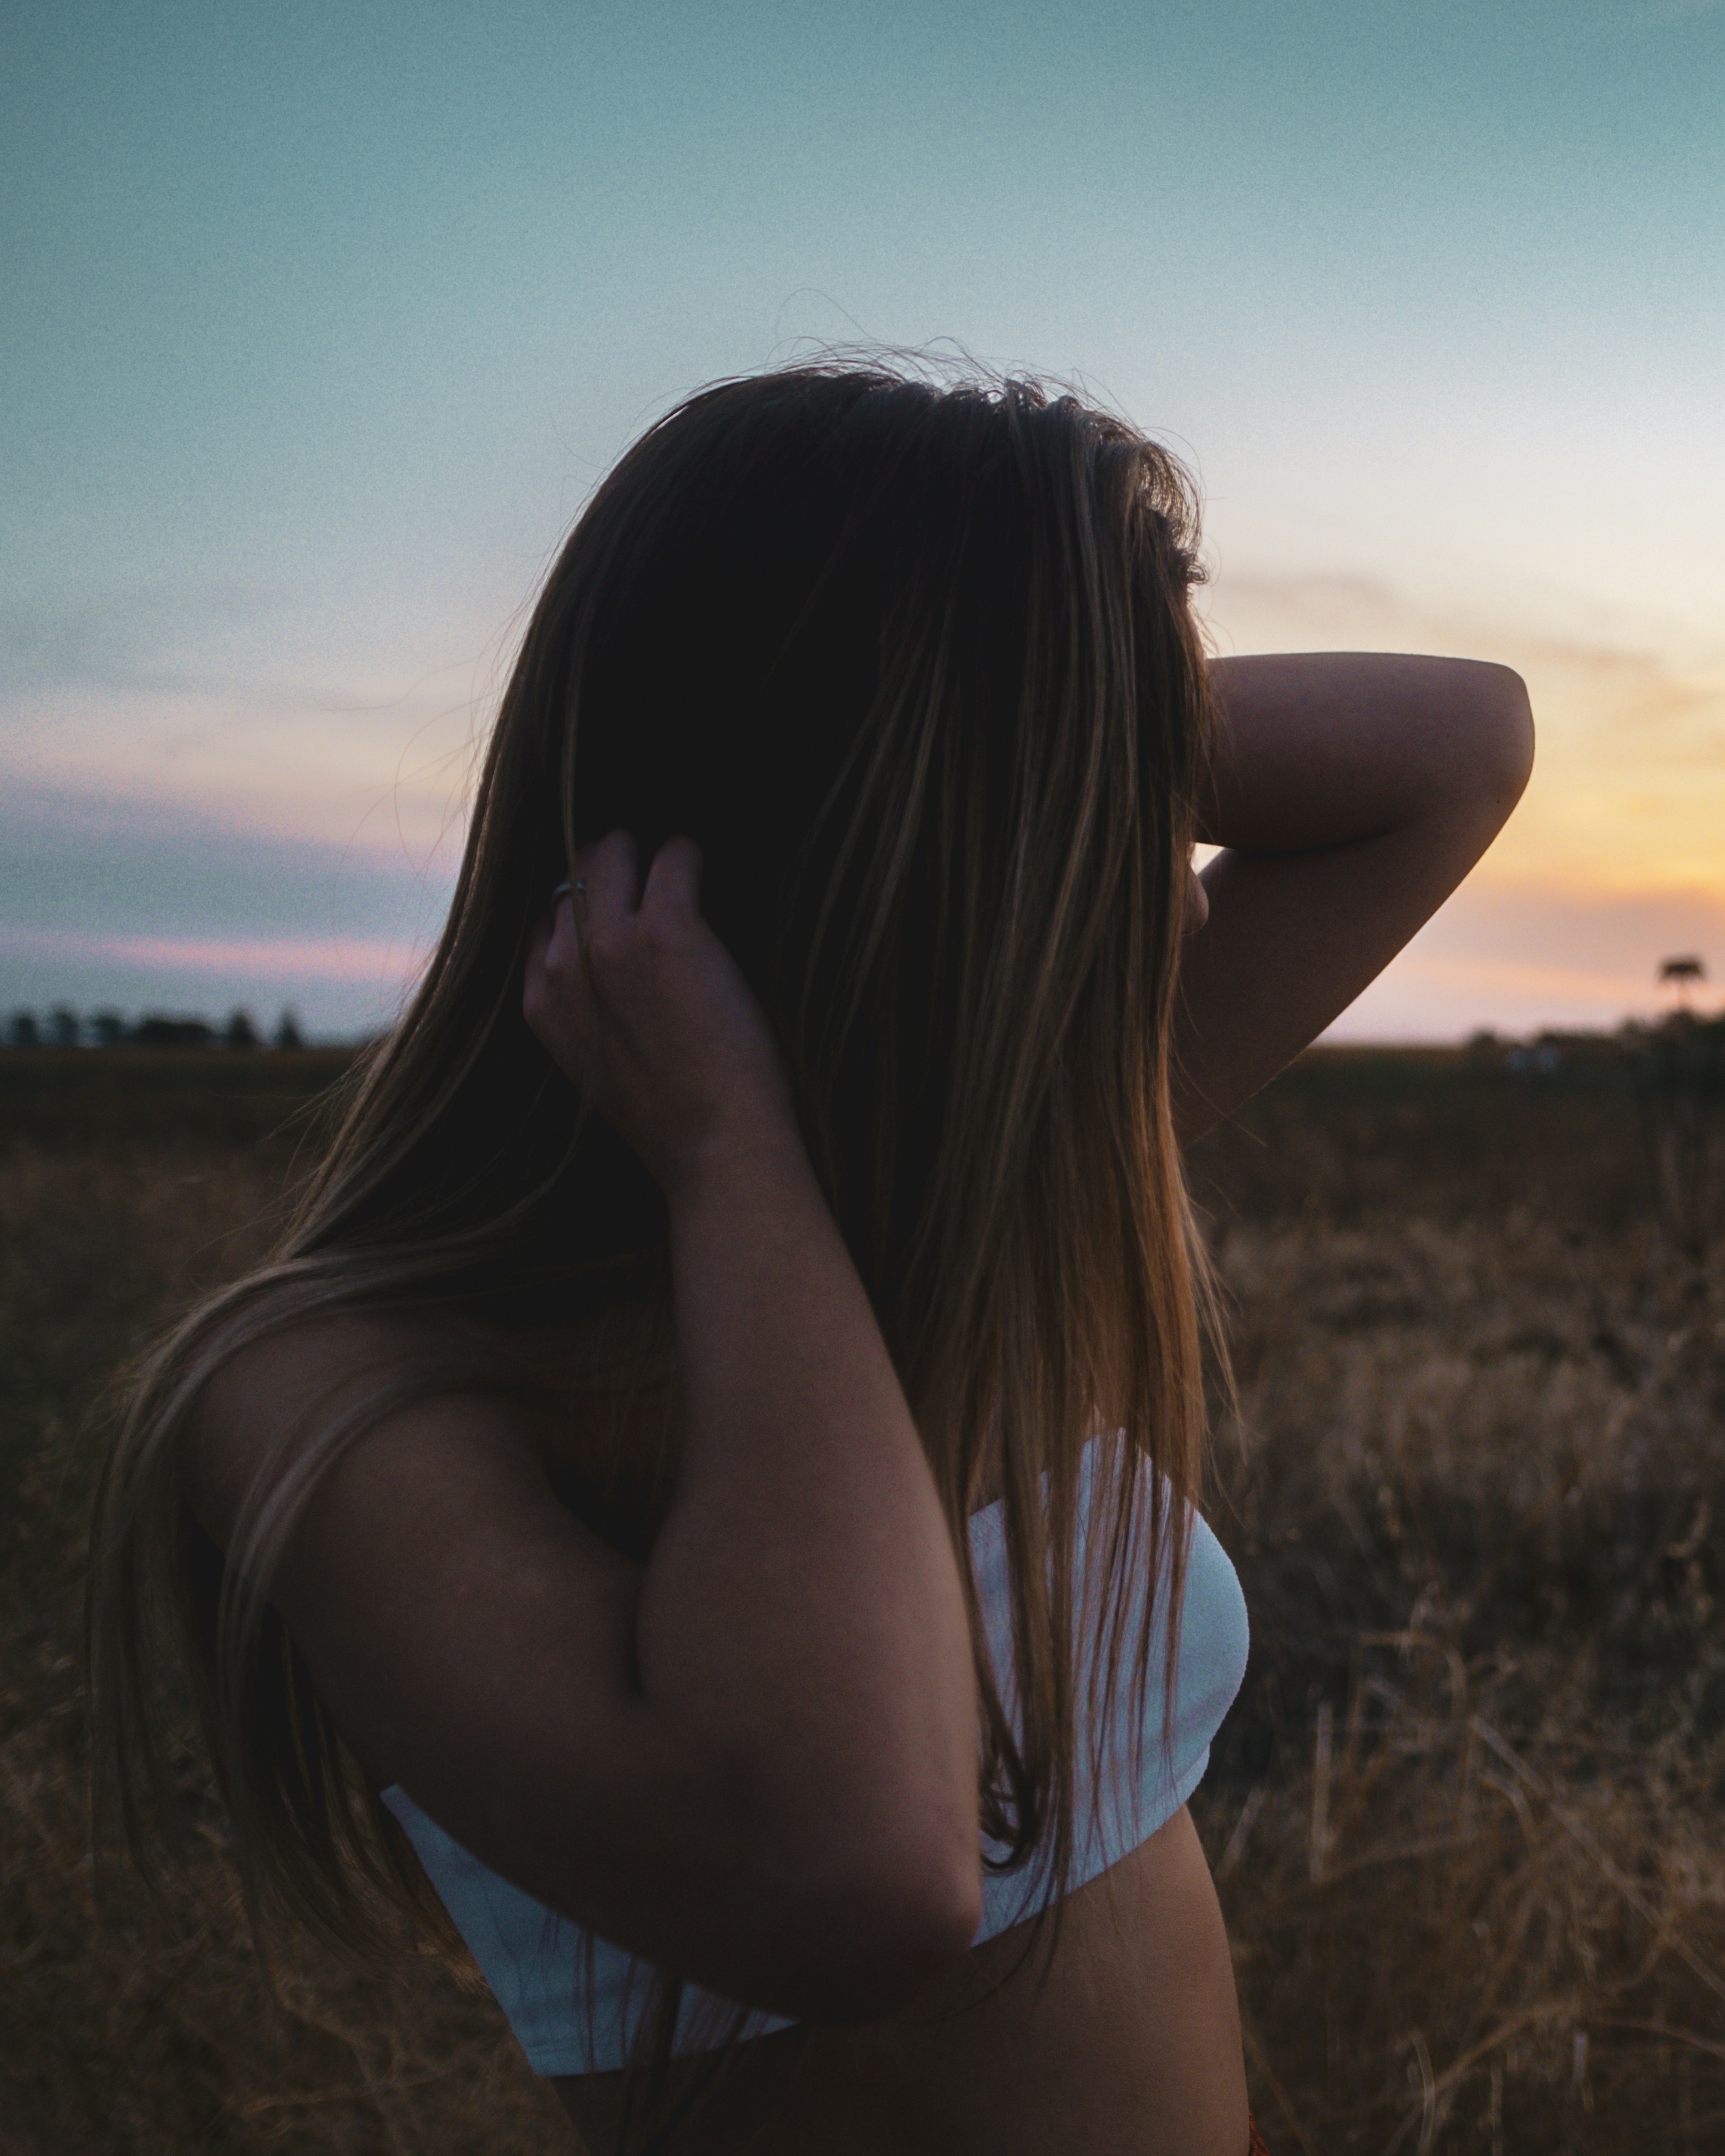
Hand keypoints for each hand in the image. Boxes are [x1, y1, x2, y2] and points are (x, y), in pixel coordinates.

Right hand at [523, 832, 796, 1198]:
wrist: (715, 1148)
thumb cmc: (674, 1120)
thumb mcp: (598, 1069)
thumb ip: (587, 1015)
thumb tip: (612, 974)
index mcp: (540, 1004)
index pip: (545, 918)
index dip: (585, 906)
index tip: (621, 909)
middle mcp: (564, 965)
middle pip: (573, 874)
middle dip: (612, 866)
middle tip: (654, 879)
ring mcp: (610, 942)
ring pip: (614, 850)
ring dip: (649, 853)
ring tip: (682, 871)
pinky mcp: (665, 930)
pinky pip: (674, 855)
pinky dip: (692, 857)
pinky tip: (708, 875)